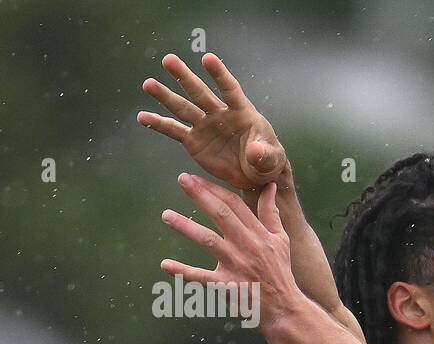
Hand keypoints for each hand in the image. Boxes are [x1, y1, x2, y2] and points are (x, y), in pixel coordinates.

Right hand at [138, 53, 286, 191]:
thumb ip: (264, 154)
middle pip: (200, 93)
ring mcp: (205, 126)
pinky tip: (142, 117)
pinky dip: (158, 124)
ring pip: (183, 108)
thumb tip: (254, 151)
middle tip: (169, 59)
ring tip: (148, 84)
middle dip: (185, 77)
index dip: (219, 74)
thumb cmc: (268, 161)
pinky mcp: (194, 141)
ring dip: (165, 96)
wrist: (255, 176)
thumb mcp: (272, 159)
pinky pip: (174, 131)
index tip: (207, 58)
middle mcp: (219, 114)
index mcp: (242, 112)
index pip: (230, 89)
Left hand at [160, 173, 305, 331]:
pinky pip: (202, 278)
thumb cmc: (280, 272)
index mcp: (258, 234)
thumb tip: (269, 187)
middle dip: (201, 196)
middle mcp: (247, 246)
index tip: (196, 178)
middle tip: (182, 180)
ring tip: (167, 215)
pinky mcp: (228, 286)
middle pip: (221, 215)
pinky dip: (184, 272)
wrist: (285, 308)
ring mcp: (236, 265)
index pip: (235, 205)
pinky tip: (166, 264)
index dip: (215, 189)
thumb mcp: (281, 240)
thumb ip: (271, 213)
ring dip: (186, 227)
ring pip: (208, 241)